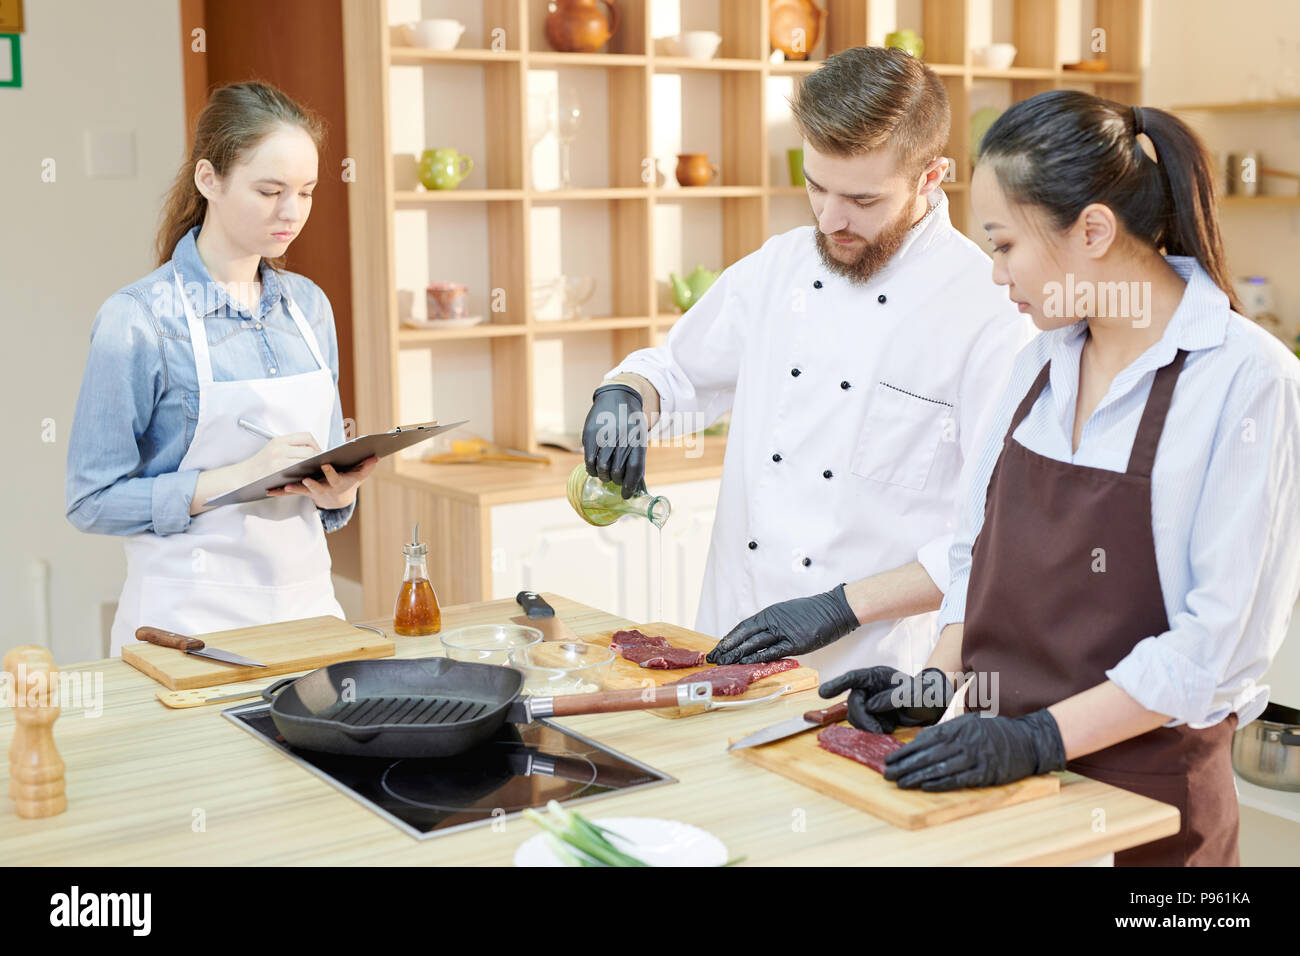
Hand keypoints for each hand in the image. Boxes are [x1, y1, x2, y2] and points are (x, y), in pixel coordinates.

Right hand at [240, 432, 321, 481]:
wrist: (243, 476)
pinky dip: (306, 473)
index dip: (315, 445)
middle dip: (317, 457)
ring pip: (306, 459)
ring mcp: (279, 459)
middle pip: (309, 449)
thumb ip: (290, 447)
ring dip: (314, 465)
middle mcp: (280, 447)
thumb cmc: (260, 465)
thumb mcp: (273, 449)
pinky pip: (299, 470)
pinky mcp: (278, 470)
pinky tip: (308, 476)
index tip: (318, 451)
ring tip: (315, 469)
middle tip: (319, 463)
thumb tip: (312, 449)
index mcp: (279, 440)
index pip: (305, 437)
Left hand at [269, 455, 378, 509]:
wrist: (337, 498)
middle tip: (304, 480)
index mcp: (337, 482)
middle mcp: (324, 488)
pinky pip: (290, 492)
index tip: (326, 464)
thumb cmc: (347, 481)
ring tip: (284, 487)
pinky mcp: (303, 491)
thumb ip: (366, 467)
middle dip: (310, 484)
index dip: (330, 472)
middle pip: (317, 487)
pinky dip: (280, 491)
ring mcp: (312, 491)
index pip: (334, 478)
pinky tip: (269, 490)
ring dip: (293, 490)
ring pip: (301, 490)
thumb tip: (375, 458)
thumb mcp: (358, 475)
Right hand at [582, 383, 647, 498]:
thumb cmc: (630, 423)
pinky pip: (589, 461)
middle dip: (616, 481)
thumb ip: (636, 460)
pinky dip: (592, 469)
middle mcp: (621, 437)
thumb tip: (637, 488)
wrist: (617, 396)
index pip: (635, 468)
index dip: (630, 485)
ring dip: (603, 477)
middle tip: (615, 481)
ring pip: (602, 469)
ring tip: (605, 475)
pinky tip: (595, 468)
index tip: (627, 495)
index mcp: (637, 439)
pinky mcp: (590, 434)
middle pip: (617, 471)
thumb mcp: (639, 437)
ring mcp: (604, 435)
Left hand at [707, 585, 858, 663]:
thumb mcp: (788, 614)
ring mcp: (784, 632)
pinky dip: (757, 658)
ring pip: (754, 644)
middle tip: (713, 658)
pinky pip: (772, 652)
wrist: (835, 609)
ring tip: (724, 663)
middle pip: (744, 636)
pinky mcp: (795, 643)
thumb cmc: (813, 612)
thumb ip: (773, 625)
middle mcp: (773, 621)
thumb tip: (759, 637)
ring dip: (737, 655)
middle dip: (727, 648)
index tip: (718, 647)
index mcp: (770, 613)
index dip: (729, 638)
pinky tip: (745, 664)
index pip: (743, 627)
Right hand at [817, 666, 952, 734]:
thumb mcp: (914, 695)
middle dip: (862, 718)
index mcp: (877, 676)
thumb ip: (892, 698)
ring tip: (887, 729)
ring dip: (867, 726)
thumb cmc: (926, 695)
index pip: (853, 678)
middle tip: (878, 731)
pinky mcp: (872, 716)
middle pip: (853, 702)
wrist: (933, 708)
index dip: (837, 684)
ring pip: (855, 716)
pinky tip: (887, 730)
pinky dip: (872, 730)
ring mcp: (869, 702)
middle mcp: (869, 688)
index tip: (823, 693)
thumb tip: (870, 704)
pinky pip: (862, 725)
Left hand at [883, 709, 1066, 790]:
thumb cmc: (995, 731)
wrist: (1028, 740)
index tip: (890, 758)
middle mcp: (964, 741)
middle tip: (888, 773)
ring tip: (901, 782)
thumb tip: (920, 740)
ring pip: (941, 768)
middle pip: (929, 754)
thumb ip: (946, 730)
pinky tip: (926, 786)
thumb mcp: (969, 723)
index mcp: (958, 727)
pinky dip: (941, 783)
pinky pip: (959, 779)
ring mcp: (975, 757)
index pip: (925, 740)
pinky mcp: (986, 773)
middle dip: (906, 765)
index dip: (906, 750)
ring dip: (918, 776)